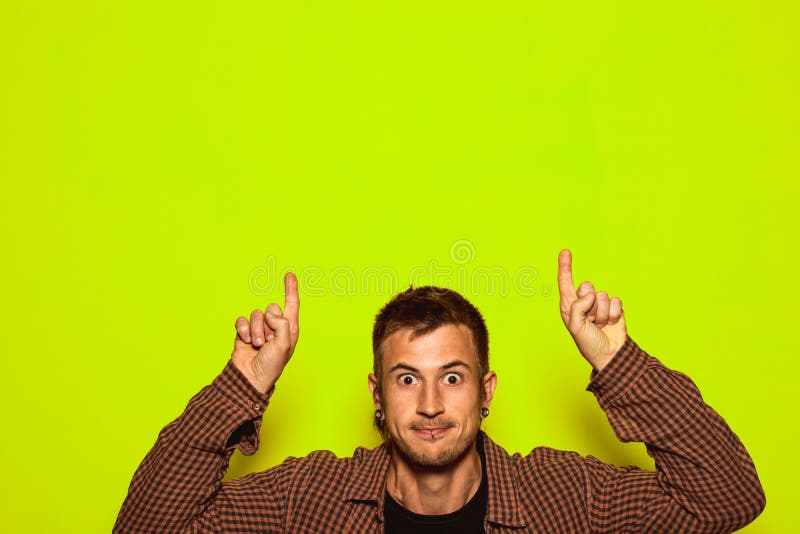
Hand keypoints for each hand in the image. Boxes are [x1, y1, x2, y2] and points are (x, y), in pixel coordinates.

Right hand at [231, 272, 299, 393]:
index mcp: (289, 328)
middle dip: (267, 324)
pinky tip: (245, 342)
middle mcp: (275, 326)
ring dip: (255, 330)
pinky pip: (242, 320)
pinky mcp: (245, 332)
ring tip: (257, 345)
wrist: (250, 377)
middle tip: (267, 341)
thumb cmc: (271, 365)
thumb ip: (282, 323)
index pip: (292, 304)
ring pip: (256, 314)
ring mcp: (260, 329)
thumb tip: (271, 313)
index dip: (291, 289)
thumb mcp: (284, 344)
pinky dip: (243, 330)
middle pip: (271, 307)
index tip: (290, 275)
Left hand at [557, 249, 626, 371]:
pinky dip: (614, 314)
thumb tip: (590, 293)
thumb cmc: (589, 343)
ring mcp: (599, 304)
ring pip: (602, 295)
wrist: (610, 354)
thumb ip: (577, 307)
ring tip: (601, 325)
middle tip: (592, 321)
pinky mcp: (613, 307)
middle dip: (591, 305)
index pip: (565, 282)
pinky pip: (616, 301)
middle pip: (587, 286)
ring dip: (603, 313)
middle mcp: (583, 302)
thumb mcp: (575, 326)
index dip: (565, 266)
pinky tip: (611, 324)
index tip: (565, 251)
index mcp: (569, 306)